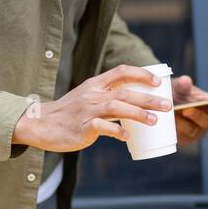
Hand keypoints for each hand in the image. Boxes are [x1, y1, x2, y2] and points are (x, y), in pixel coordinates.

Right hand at [11, 65, 171, 150]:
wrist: (40, 124)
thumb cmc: (68, 113)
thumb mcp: (86, 97)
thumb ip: (106, 96)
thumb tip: (133, 104)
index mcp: (95, 84)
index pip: (121, 72)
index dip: (142, 75)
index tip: (158, 82)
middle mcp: (93, 94)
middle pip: (125, 92)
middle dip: (149, 98)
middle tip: (167, 105)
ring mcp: (87, 110)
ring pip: (117, 107)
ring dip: (138, 113)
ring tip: (154, 120)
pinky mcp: (82, 127)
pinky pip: (103, 127)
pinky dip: (117, 131)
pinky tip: (126, 136)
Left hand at [170, 75, 207, 145]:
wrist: (161, 105)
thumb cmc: (176, 94)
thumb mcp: (178, 86)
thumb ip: (182, 84)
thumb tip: (186, 81)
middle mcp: (206, 120)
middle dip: (198, 116)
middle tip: (186, 110)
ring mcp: (197, 131)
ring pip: (193, 131)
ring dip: (183, 124)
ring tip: (173, 116)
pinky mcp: (185, 139)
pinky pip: (182, 137)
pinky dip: (176, 130)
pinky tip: (169, 124)